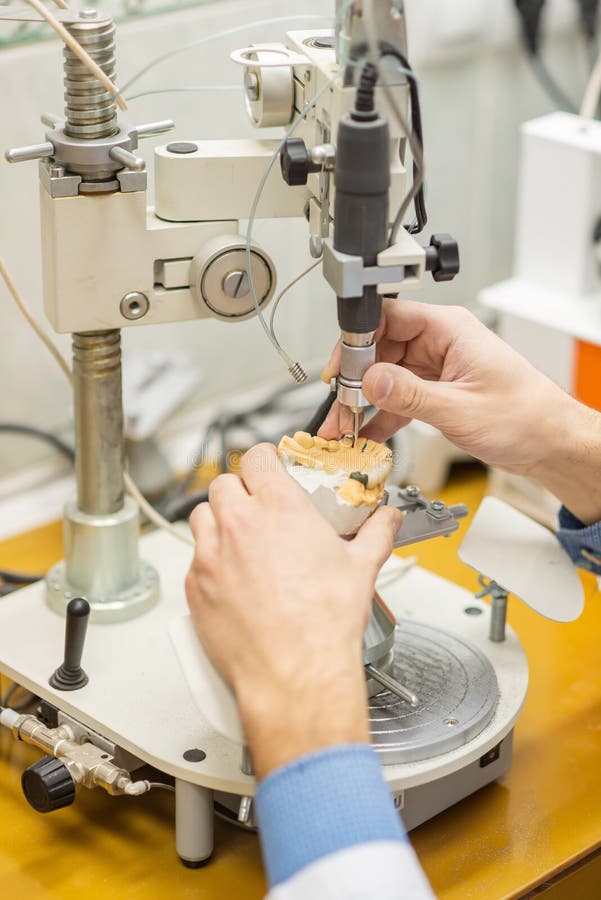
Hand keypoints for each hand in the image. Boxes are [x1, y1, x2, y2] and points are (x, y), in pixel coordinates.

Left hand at [185, 444, 400, 778]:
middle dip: (238, 490)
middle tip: (256, 507)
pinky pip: (194, 558)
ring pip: (201, 516)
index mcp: (279, 508)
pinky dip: (209, 560)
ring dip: (218, 520)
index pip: (256, 458)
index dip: (263, 459)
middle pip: (222, 483)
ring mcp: (211, 555)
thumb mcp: (362, 568)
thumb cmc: (324, 623)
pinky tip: (232, 578)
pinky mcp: (195, 586)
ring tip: (239, 540)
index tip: (269, 467)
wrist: (295, 672)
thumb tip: (387, 519)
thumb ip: (376, 532)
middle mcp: (239, 524)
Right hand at [321, 300, 600, 524]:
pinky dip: (381, 416)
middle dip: (355, 380)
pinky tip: (364, 434)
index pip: (389, 318)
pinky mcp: (437, 391)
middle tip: (338, 407)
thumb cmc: (525, 416)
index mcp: (449, 329)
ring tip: (341, 425)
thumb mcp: (460, 408)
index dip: (357, 341)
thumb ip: (410, 395)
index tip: (340, 369)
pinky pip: (399, 398)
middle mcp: (440, 343)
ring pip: (386, 376)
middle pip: (380, 348)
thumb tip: (371, 380)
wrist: (551, 443)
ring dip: (363, 402)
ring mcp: (437, 367)